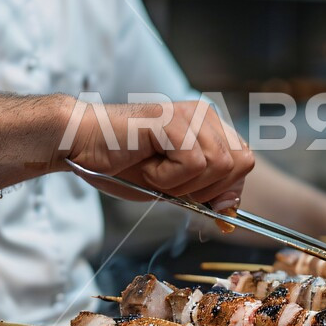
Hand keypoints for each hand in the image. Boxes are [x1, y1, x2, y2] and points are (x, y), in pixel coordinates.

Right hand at [65, 100, 253, 208]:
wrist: (81, 144)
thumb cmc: (122, 164)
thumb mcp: (173, 188)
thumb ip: (207, 195)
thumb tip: (232, 211)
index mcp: (209, 126)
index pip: (244, 161)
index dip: (227, 188)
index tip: (198, 198)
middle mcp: (204, 114)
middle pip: (240, 164)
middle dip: (206, 188)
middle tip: (167, 181)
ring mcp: (190, 114)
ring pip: (217, 165)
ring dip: (182, 183)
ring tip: (153, 170)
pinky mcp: (172, 120)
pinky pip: (193, 163)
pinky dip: (168, 177)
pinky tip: (145, 165)